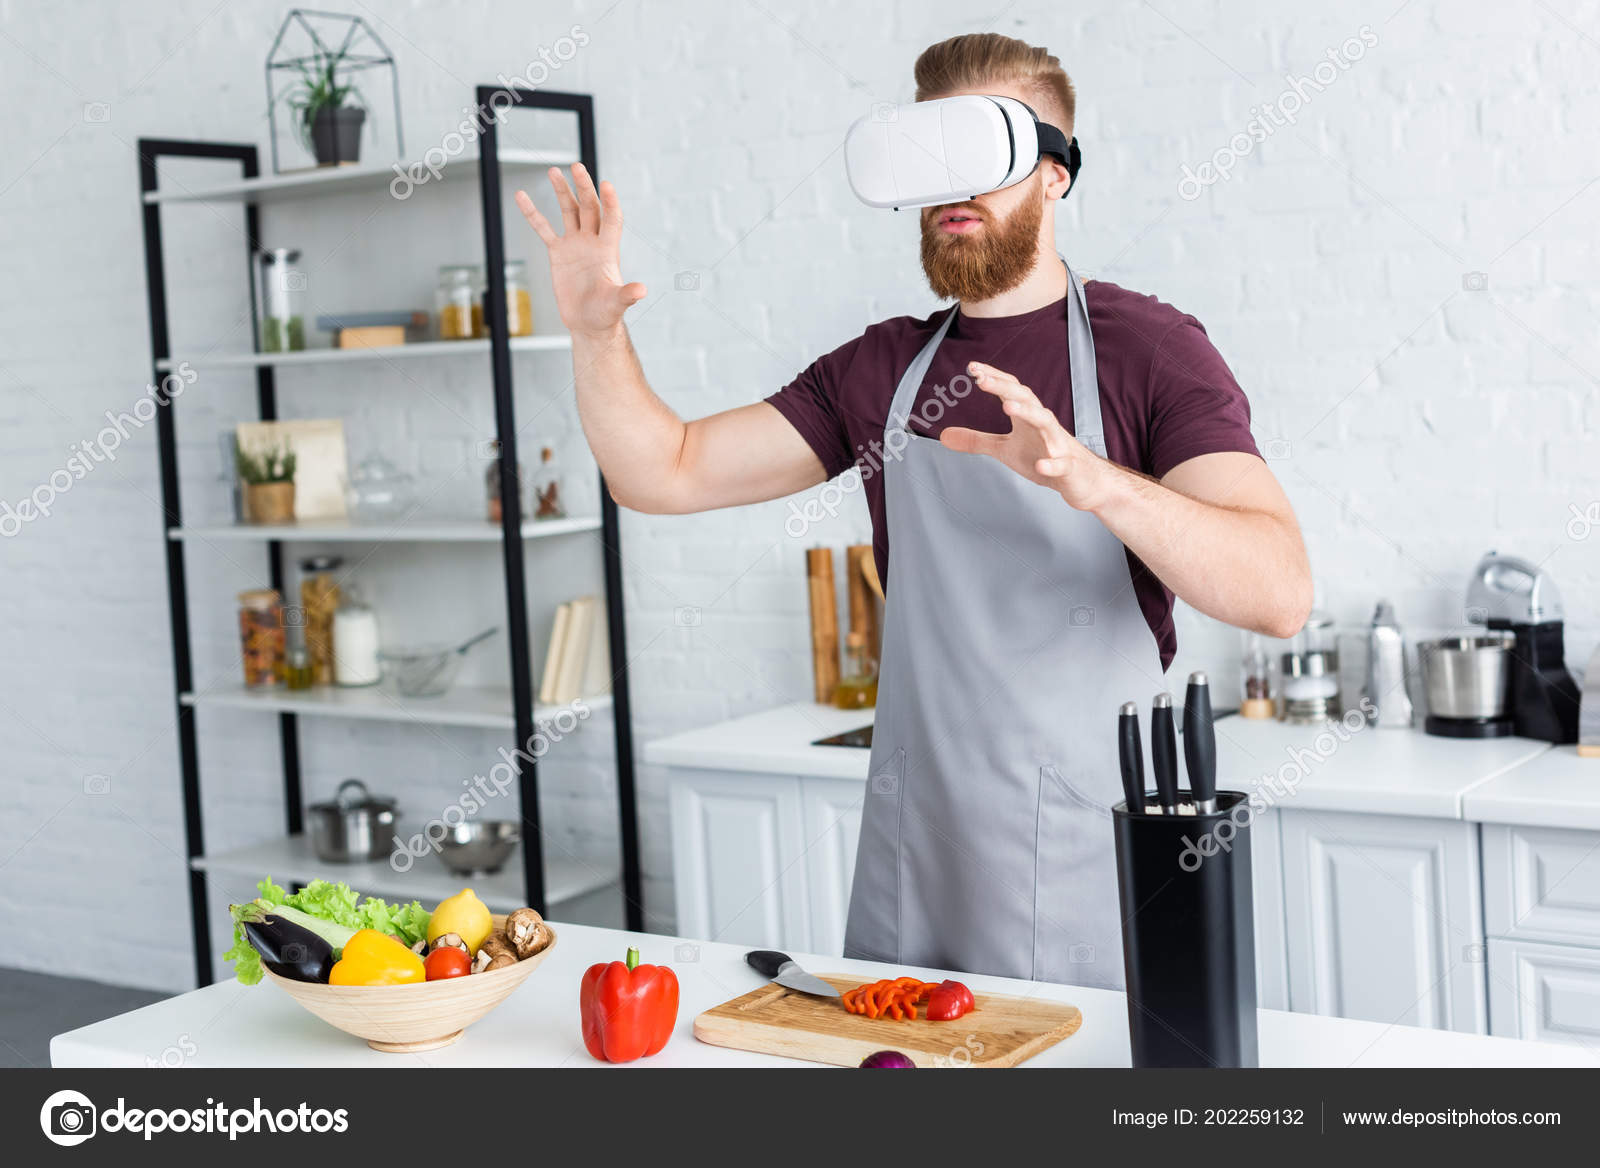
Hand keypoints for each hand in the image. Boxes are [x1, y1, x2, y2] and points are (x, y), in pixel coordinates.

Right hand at [515, 163, 645, 338]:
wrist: (589, 323)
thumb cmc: (606, 315)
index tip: (606, 184)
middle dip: (584, 188)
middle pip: (589, 208)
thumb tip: (642, 290)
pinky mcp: (558, 253)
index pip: (612, 219)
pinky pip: (543, 229)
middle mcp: (593, 242)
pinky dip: (532, 213)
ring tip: (553, 170)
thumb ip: (627, 295)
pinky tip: (521, 196)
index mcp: (608, 250)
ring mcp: (575, 245)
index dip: (610, 203)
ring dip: (562, 192)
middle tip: (576, 166)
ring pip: (569, 212)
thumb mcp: (616, 304)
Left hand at [940, 361, 1114, 511]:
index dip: (993, 378)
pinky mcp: (1068, 467)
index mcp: (1027, 416)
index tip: (972, 368)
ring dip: (1028, 413)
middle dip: (1004, 387)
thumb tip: (942, 436)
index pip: (1010, 390)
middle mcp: (1043, 424)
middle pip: (1025, 398)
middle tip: (981, 379)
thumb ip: (976, 440)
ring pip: (1045, 422)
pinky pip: (1061, 464)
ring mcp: (1057, 444)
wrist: (1082, 479)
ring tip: (1007, 406)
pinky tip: (1040, 466)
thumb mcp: (1004, 449)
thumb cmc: (1043, 455)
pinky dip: (1051, 464)